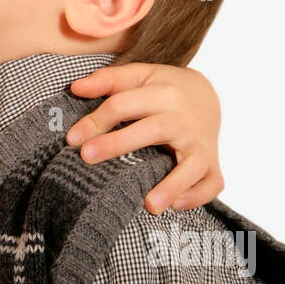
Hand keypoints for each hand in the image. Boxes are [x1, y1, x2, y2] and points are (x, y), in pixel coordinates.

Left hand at [64, 63, 222, 215]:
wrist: (208, 95)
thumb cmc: (164, 90)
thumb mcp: (140, 76)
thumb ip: (108, 80)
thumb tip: (76, 87)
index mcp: (163, 94)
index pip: (124, 104)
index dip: (96, 120)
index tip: (72, 138)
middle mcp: (183, 119)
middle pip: (152, 130)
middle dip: (118, 143)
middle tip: (87, 156)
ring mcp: (201, 143)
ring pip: (192, 164)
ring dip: (173, 185)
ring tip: (149, 205)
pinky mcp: (212, 164)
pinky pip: (212, 183)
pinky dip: (197, 196)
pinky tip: (176, 207)